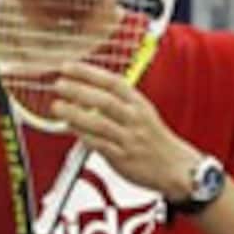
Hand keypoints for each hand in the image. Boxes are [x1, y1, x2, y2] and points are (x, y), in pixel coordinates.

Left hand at [51, 61, 198, 199]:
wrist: (175, 166)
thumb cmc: (154, 139)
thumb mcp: (142, 112)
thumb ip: (118, 103)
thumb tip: (86, 93)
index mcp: (139, 104)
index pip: (112, 82)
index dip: (89, 73)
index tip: (69, 67)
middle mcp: (135, 118)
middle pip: (105, 100)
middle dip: (79, 91)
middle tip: (59, 85)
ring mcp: (129, 138)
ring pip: (100, 123)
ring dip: (75, 114)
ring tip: (58, 106)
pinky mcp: (123, 157)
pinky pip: (100, 145)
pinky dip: (83, 136)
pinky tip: (72, 129)